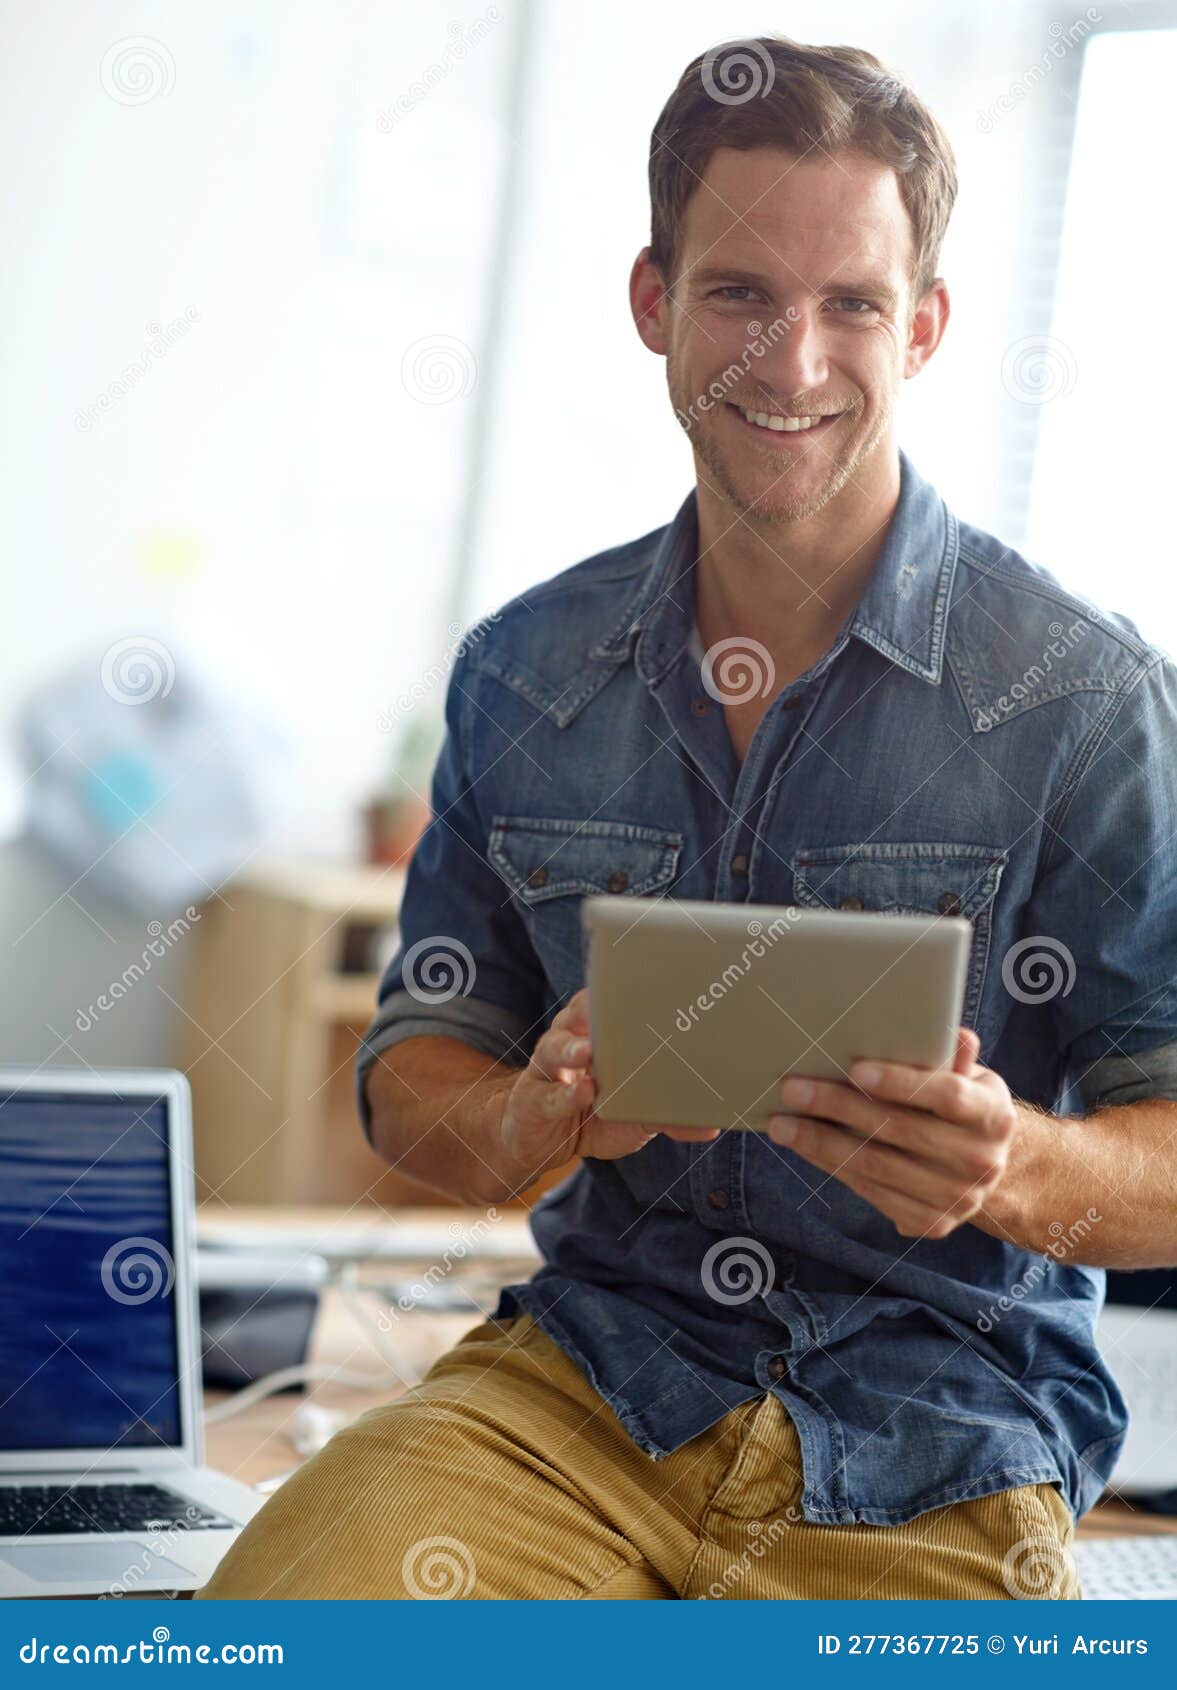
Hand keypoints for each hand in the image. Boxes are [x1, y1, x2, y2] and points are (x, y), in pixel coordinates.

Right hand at [500, 987, 719, 1178]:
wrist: (539, 1142)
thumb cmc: (591, 1114)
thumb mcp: (632, 1116)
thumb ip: (666, 1115)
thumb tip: (710, 1126)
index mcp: (595, 1034)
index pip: (608, 1001)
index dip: (624, 986)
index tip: (650, 977)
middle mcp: (568, 1041)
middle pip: (578, 1013)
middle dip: (595, 1009)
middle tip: (614, 1009)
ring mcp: (547, 1070)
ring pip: (555, 1048)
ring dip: (572, 1048)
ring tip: (588, 1052)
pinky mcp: (532, 1102)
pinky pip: (548, 1095)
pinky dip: (565, 1095)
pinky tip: (581, 1093)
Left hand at [765, 1028, 1016, 1239]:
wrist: (989, 1169)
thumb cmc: (964, 1108)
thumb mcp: (970, 1079)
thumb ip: (954, 1060)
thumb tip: (951, 1033)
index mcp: (994, 1116)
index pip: (946, 1095)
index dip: (901, 1082)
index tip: (855, 1069)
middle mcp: (981, 1162)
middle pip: (899, 1131)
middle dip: (838, 1107)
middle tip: (792, 1089)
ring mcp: (957, 1199)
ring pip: (876, 1167)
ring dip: (821, 1144)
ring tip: (782, 1123)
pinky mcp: (931, 1224)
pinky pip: (872, 1192)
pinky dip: (833, 1168)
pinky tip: (805, 1148)